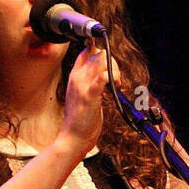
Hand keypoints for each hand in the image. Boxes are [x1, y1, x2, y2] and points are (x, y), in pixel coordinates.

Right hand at [59, 41, 115, 156]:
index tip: (108, 67)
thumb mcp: (81, 94)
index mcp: (74, 76)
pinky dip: (110, 76)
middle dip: (112, 63)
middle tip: (115, 79)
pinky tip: (114, 84)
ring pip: (101, 62)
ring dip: (114, 70)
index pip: (86, 52)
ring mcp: (82, 87)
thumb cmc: (80, 118)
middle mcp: (77, 78)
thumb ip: (89, 81)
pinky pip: (101, 78)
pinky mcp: (90, 97)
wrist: (72, 137)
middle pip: (97, 54)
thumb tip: (102, 71)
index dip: (100, 54)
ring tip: (116, 83)